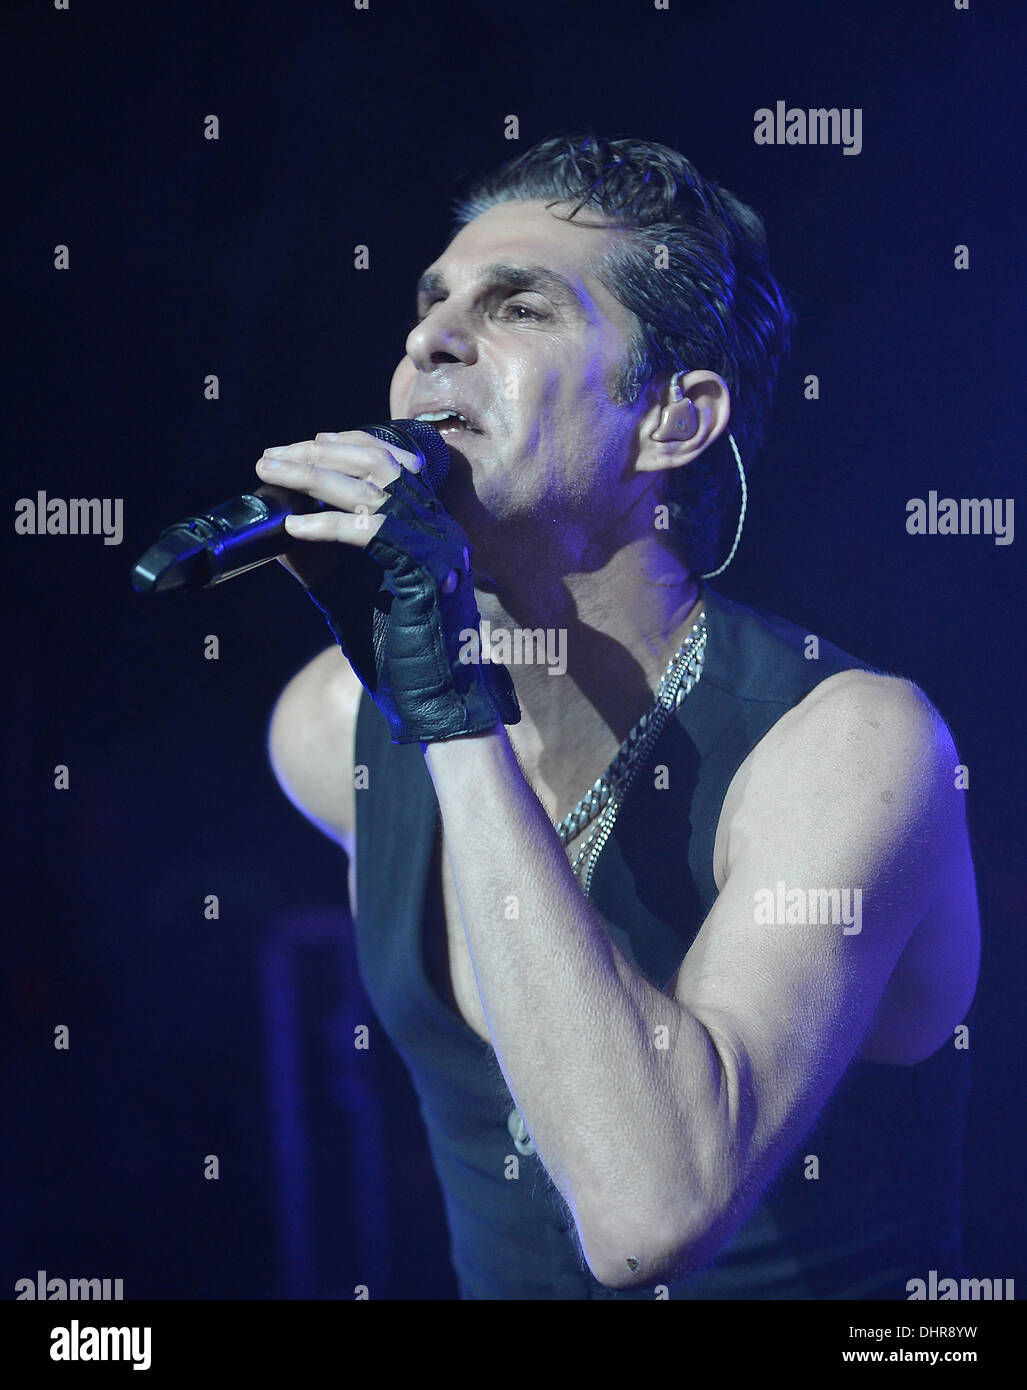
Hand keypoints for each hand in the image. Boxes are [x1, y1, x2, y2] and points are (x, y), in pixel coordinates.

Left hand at [254, 430, 519, 743]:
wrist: (435, 703)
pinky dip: (327, 525)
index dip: (348, 444)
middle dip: (319, 453)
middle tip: (272, 455)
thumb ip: (318, 564)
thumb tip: (276, 532)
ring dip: (314, 475)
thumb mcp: (347, 598)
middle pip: (379, 463)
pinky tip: (294, 528)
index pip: (393, 463)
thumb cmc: (398, 656)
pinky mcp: (427, 573)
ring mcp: (437, 548)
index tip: (305, 442)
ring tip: (272, 473)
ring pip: (373, 487)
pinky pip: (371, 532)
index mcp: (427, 529)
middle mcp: (438, 529)